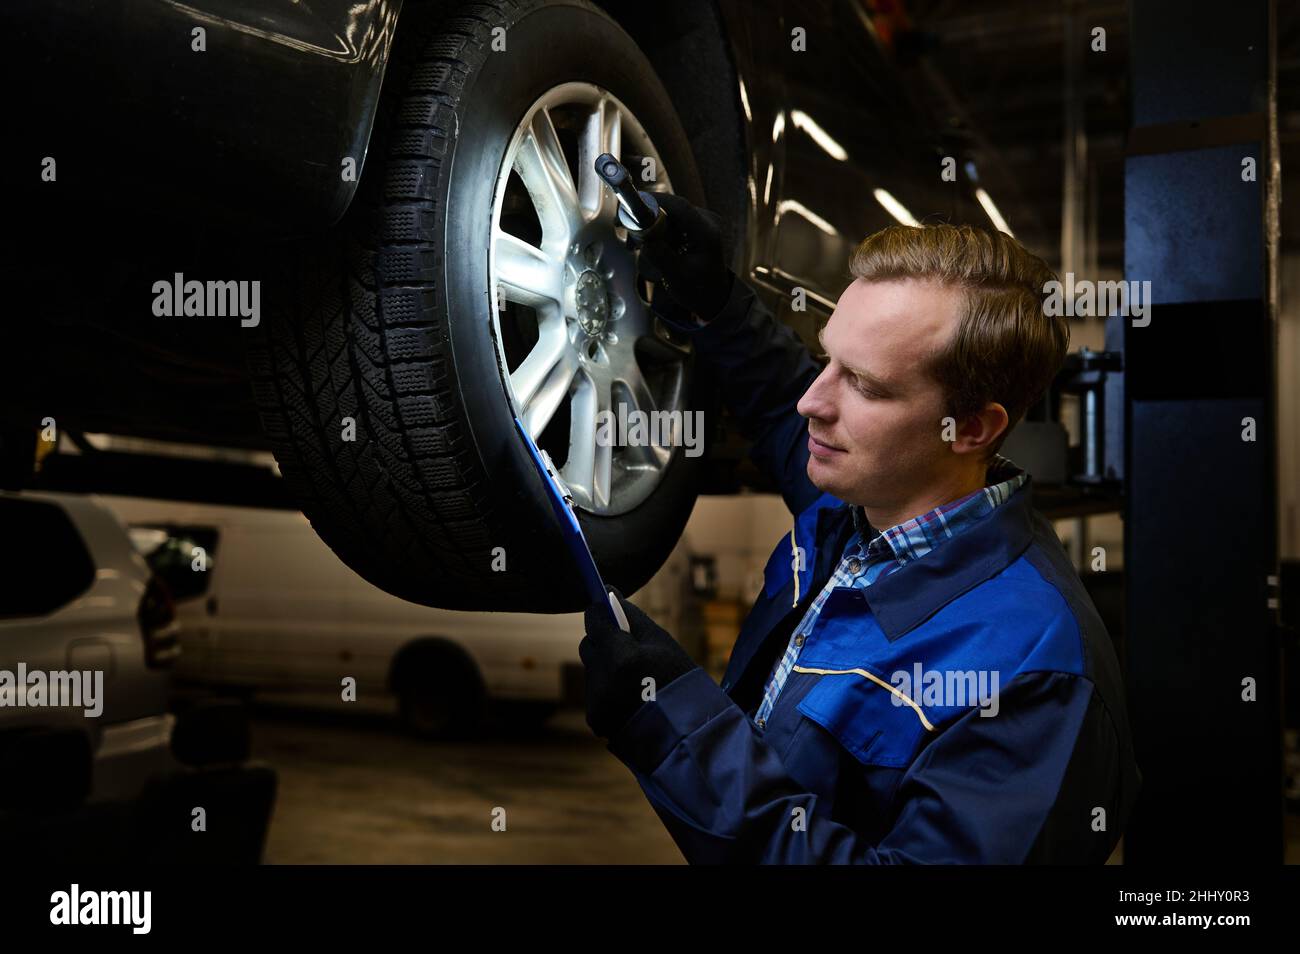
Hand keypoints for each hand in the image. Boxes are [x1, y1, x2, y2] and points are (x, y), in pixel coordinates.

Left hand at [580, 588, 697, 738]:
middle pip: (588, 645)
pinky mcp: (595, 720)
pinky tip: (632, 699)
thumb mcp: (661, 643)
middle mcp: (603, 680)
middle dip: (603, 641)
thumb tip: (609, 591)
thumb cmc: (680, 681)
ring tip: (637, 679)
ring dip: (607, 668)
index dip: (598, 612)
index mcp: (622, 657)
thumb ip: (632, 617)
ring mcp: (596, 702)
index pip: (594, 621)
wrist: (688, 735)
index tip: (603, 606)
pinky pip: (595, 693)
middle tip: (625, 644)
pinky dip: (609, 691)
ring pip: (592, 670)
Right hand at [628, 192, 735, 322]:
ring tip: (635, 243)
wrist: (713, 296)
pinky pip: (673, 221)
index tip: (631, 207)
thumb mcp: (678, 277)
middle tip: (625, 229)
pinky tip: (649, 244)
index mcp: (707, 233)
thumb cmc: (699, 289)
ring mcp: (703, 222)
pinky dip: (658, 229)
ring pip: (670, 213)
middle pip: (672, 208)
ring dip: (651, 225)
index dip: (654, 201)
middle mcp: (708, 221)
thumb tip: (644, 238)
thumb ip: (661, 256)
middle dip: (647, 216)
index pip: (680, 206)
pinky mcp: (696, 226)